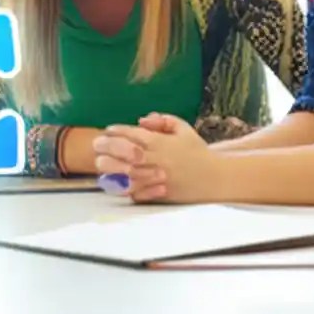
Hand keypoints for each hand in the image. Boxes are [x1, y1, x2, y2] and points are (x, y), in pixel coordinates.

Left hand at [93, 113, 225, 202]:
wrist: (217, 178)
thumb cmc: (197, 152)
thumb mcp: (183, 129)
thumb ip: (162, 120)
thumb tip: (141, 120)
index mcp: (162, 142)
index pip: (133, 134)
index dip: (116, 131)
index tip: (107, 131)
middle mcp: (157, 159)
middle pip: (125, 152)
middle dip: (107, 147)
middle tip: (96, 146)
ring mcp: (158, 177)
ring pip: (127, 173)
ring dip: (110, 168)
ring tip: (100, 164)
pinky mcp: (159, 194)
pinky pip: (136, 192)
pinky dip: (123, 187)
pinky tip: (112, 183)